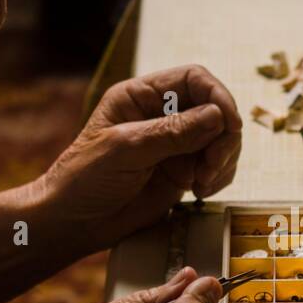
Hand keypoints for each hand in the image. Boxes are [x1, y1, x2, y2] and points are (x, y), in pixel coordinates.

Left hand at [36, 65, 242, 252]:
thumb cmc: (84, 179)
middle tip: (213, 165)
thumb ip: (171, 132)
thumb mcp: (125, 149)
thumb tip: (217, 115)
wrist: (73, 222)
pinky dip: (219, 177)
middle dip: (223, 136)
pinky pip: (216, 167)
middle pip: (215, 109)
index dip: (217, 96)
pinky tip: (200, 191)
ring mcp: (174, 145)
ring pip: (221, 139)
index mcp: (142, 96)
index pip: (193, 79)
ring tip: (203, 183)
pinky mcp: (182, 172)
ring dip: (223, 160)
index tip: (229, 124)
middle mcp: (161, 115)